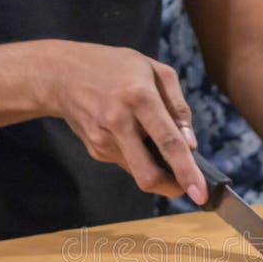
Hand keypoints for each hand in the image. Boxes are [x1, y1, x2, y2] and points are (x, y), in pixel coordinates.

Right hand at [42, 41, 206, 203]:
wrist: (62, 73)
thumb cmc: (115, 67)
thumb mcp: (155, 70)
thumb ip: (178, 107)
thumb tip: (190, 144)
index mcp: (139, 97)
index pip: (168, 142)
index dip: (187, 172)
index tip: (201, 194)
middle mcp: (118, 121)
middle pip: (148, 174)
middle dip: (172, 188)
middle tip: (187, 185)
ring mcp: (103, 139)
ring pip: (139, 172)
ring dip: (156, 168)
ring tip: (154, 141)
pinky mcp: (95, 150)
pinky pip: (127, 163)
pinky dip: (139, 157)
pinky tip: (132, 135)